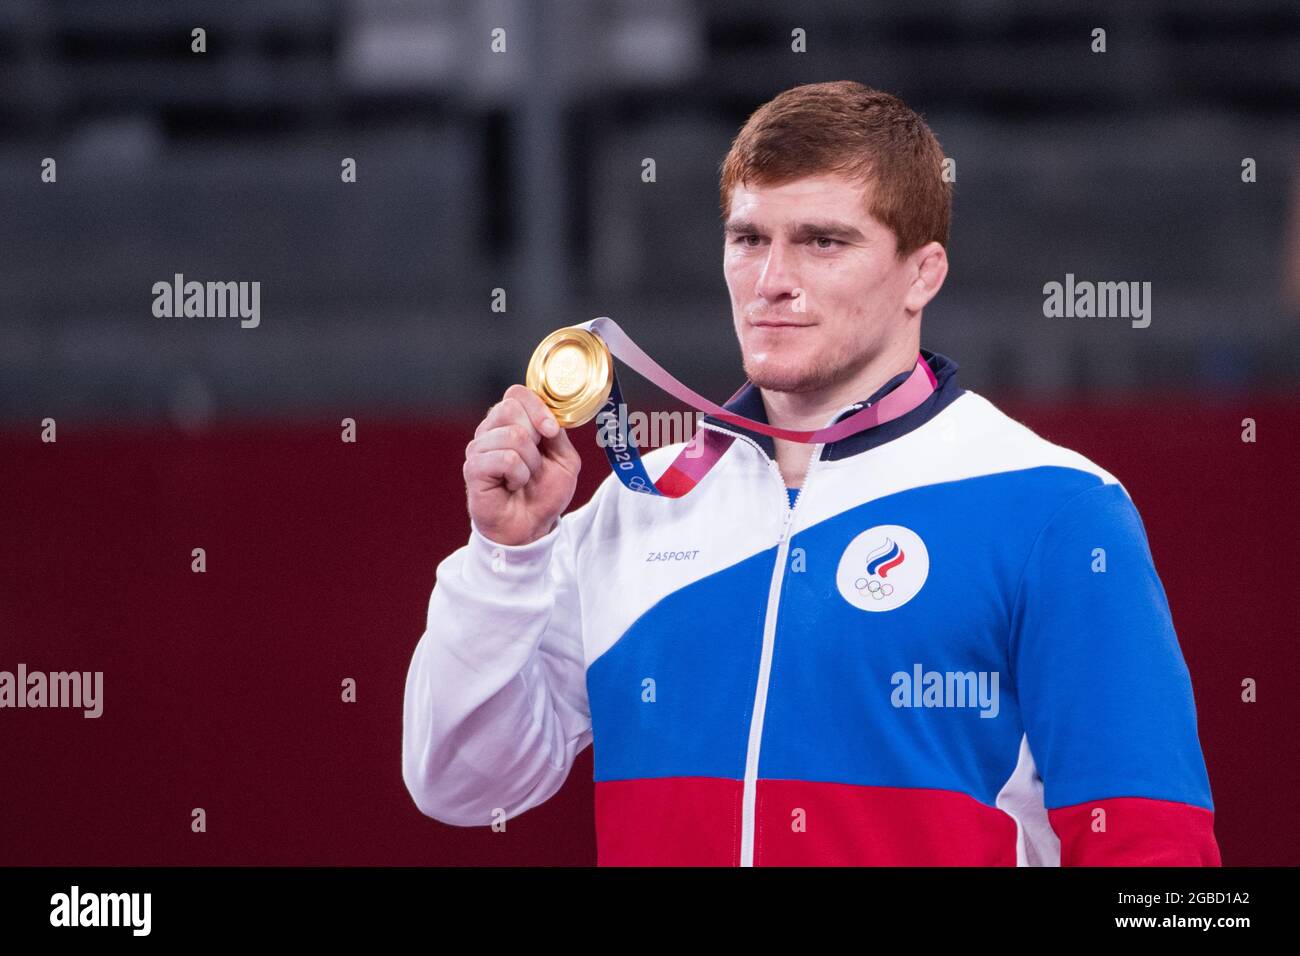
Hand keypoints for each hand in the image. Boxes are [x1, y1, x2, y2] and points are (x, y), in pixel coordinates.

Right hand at [463, 384, 581, 546]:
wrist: (531, 526)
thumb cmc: (544, 492)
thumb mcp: (564, 458)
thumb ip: (558, 433)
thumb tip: (550, 416)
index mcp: (509, 422)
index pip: (516, 393)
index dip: (537, 408)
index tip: (551, 431)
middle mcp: (490, 430)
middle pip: (511, 408)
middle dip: (535, 438)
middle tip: (535, 462)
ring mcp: (478, 448)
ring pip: (513, 436)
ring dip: (530, 463)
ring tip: (524, 478)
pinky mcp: (473, 468)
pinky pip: (505, 459)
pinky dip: (519, 475)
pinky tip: (512, 486)